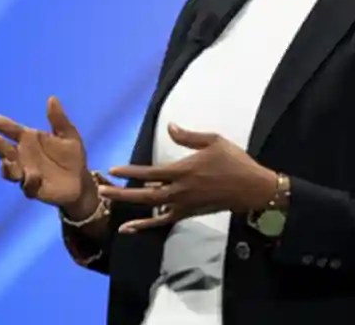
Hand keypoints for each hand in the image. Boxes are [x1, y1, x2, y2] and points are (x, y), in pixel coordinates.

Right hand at [0, 96, 97, 216]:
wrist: (81, 181)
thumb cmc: (72, 156)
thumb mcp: (68, 135)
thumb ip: (58, 120)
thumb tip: (52, 98)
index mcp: (30, 140)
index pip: (13, 131)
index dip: (2, 125)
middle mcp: (24, 156)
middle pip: (5, 151)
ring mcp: (26, 173)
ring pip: (9, 170)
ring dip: (7, 166)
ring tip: (7, 161)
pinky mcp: (33, 188)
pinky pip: (27, 186)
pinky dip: (29, 182)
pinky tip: (35, 177)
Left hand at [101, 123, 277, 233]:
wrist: (253, 188)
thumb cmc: (235, 161)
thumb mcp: (214, 141)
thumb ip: (188, 136)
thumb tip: (169, 127)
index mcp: (185, 170)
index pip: (152, 172)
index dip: (132, 171)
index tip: (114, 169)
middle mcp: (181, 190)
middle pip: (145, 194)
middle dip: (122, 193)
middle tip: (101, 190)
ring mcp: (184, 205)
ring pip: (151, 208)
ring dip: (129, 206)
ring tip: (109, 204)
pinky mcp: (188, 214)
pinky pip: (163, 221)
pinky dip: (145, 225)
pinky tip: (129, 228)